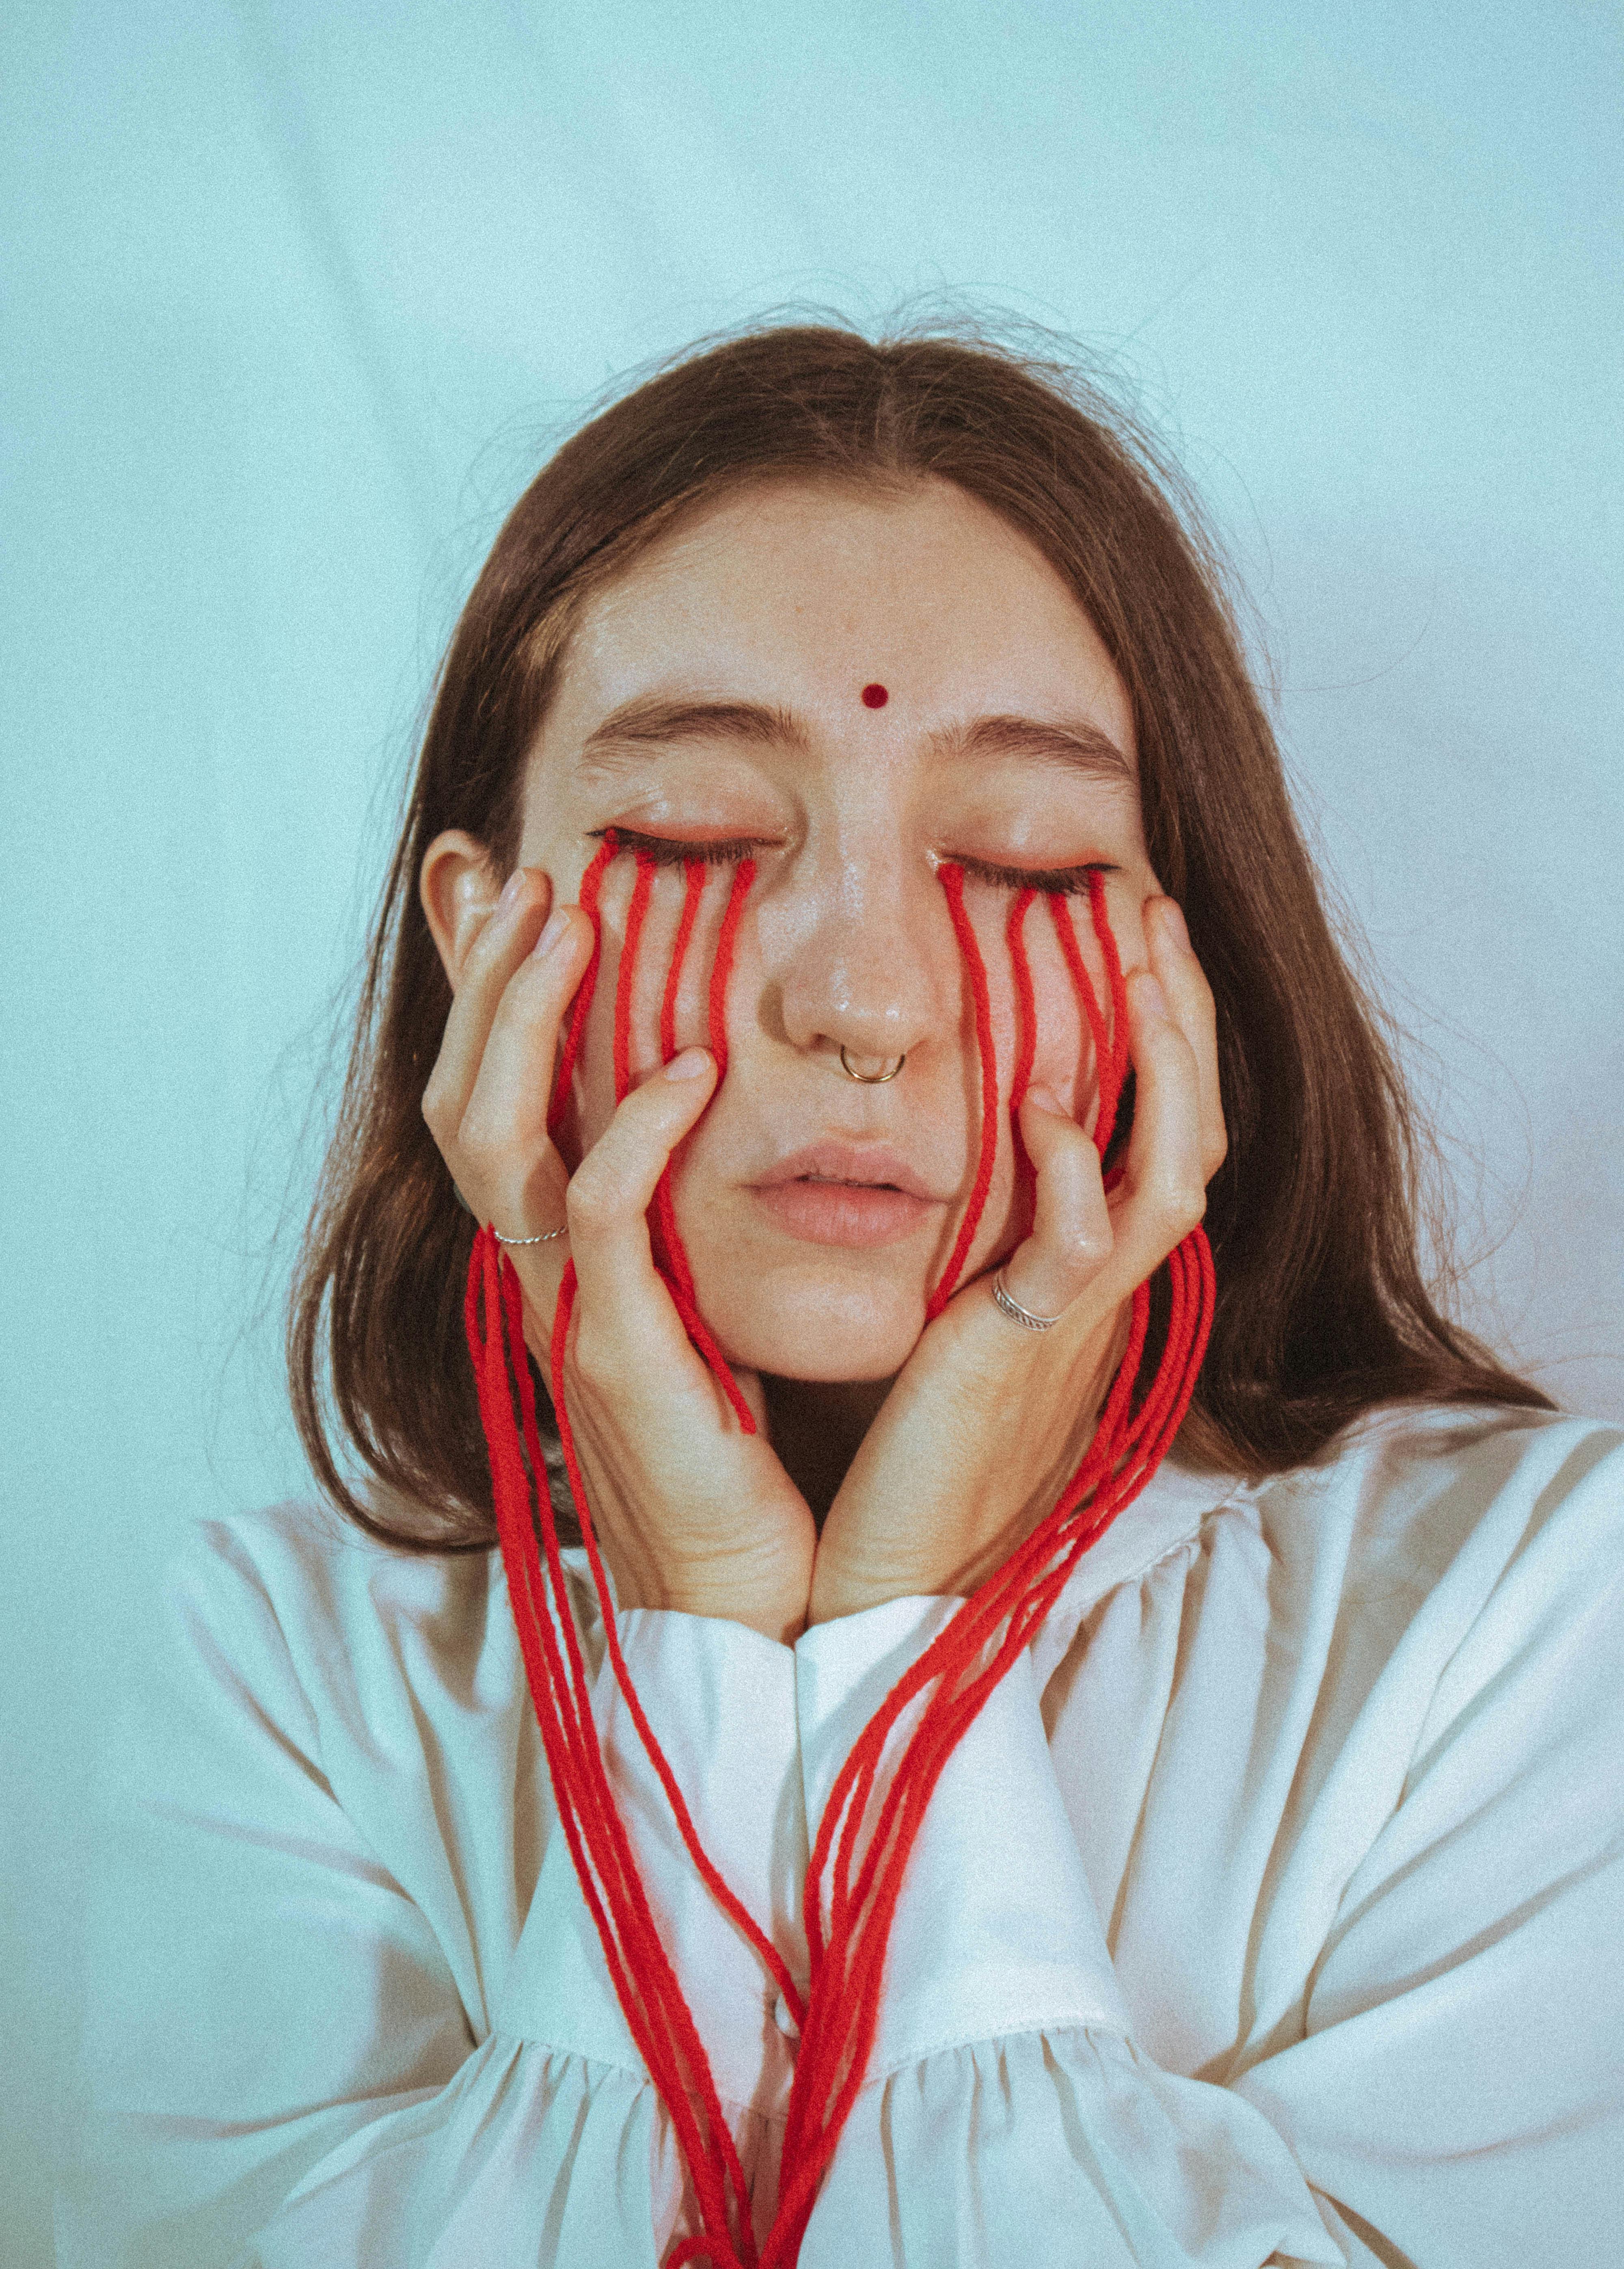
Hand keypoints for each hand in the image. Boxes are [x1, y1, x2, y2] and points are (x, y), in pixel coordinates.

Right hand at [421, 868, 816, 1645]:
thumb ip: (695, 1216)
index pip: (487, 1099)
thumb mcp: (708, 1301)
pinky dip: (633, 1132)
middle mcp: (538, 1273)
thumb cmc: (747, 1449)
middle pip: (463, 1100)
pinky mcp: (615, 1350)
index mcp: (559, 1256)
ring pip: (494, 1138)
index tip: (499, 889)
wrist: (747, 1594)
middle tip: (528, 882)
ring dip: (521, 1020)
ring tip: (568, 922)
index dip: (478, 995)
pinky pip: (599, 1217)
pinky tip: (686, 1068)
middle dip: (486, 981)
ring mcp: (564, 1309)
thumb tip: (717, 1119)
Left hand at [806, 896, 1225, 1625]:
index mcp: (1076, 1289)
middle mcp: (1098, 1300)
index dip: (1157, 1046)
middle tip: (1156, 918)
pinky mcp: (1022, 1358)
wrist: (887, 1588)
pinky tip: (1048, 1112)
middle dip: (1182, 1023)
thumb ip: (966, 1253)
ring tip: (1143, 966)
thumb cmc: (899, 1467)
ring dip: (1166, 1067)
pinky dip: (1075, 1177)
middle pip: (1188, 1138)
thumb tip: (956, 1162)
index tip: (1130, 950)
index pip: (1146, 1143)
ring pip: (1170, 1178)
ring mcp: (1075, 1329)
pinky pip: (1080, 1253)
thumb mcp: (943, 1331)